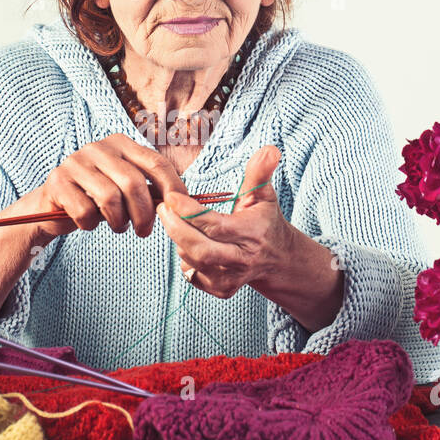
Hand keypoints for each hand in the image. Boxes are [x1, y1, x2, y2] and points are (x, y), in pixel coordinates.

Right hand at [33, 134, 189, 238]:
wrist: (52, 204)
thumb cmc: (97, 198)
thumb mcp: (125, 189)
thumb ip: (149, 190)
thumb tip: (181, 203)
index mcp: (121, 144)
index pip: (156, 163)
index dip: (173, 187)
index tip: (180, 210)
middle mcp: (98, 147)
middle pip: (133, 183)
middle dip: (144, 214)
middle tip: (144, 231)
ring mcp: (75, 162)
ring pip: (110, 197)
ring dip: (118, 221)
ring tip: (117, 226)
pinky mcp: (57, 181)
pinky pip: (84, 210)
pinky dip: (90, 224)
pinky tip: (88, 222)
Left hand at [157, 145, 294, 298]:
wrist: (276, 259)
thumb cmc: (265, 221)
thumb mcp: (264, 195)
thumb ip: (260, 172)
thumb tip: (270, 149)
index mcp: (252, 234)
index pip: (214, 225)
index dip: (188, 211)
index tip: (171, 196)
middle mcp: (242, 260)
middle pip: (199, 249)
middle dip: (175, 228)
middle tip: (163, 207)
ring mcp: (231, 279)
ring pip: (191, 260)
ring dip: (179, 239)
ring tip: (176, 220)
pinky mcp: (221, 290)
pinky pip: (191, 273)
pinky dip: (185, 256)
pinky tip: (188, 241)